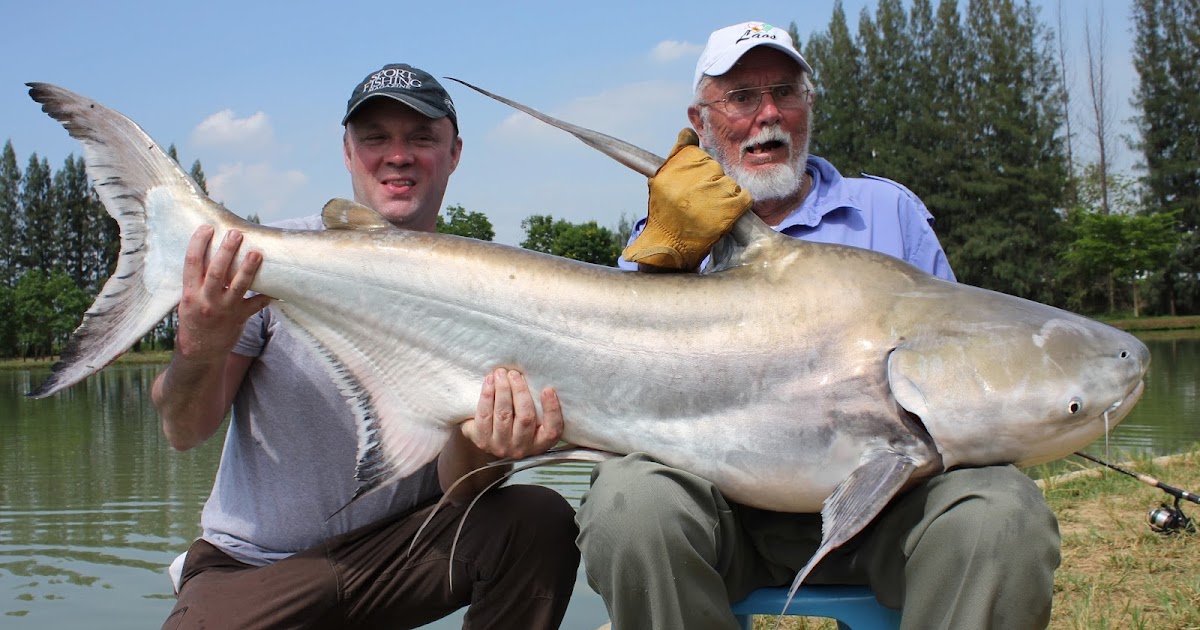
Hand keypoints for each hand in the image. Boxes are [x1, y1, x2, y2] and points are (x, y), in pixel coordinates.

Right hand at [175, 225, 272, 361]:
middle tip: (236, 233)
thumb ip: (198, 280)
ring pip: (238, 286)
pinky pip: (256, 305)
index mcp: (190, 292)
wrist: (200, 351)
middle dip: (227, 251)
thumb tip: (211, 252)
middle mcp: (206, 299)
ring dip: (249, 269)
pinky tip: (278, 288)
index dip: (198, 243)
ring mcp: (223, 310)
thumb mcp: (189, 299)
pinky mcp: (239, 318)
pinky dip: (267, 296)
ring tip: (257, 253)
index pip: (192, 263)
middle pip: (216, 271)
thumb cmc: (195, 319)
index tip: (207, 228)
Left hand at [461, 368, 562, 459]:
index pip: (552, 430)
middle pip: (525, 417)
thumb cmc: (514, 419)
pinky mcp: (482, 441)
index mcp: (540, 443)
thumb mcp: (532, 417)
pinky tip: (489, 381)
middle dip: (520, 391)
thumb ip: (538, 405)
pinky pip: (485, 415)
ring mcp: (501, 446)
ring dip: (502, 389)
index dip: (551, 410)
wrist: (487, 434)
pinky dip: (487, 395)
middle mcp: (522, 448)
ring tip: (500, 373)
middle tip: (514, 373)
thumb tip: (540, 379)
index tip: (547, 389)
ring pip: (504, 414)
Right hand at [622, 128, 751, 270]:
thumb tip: (686, 131)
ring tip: (709, 209)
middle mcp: (689, 182)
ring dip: (723, 193)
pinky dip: (737, 203)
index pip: (696, 154)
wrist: (669, 248)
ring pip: (728, 181)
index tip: (691, 183)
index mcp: (672, 172)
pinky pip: (742, 196)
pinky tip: (725, 213)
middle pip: (713, 167)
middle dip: (710, 181)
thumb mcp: (662, 181)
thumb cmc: (666, 214)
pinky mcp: (727, 211)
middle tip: (700, 200)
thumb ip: (677, 155)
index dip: (697, 169)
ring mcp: (709, 196)